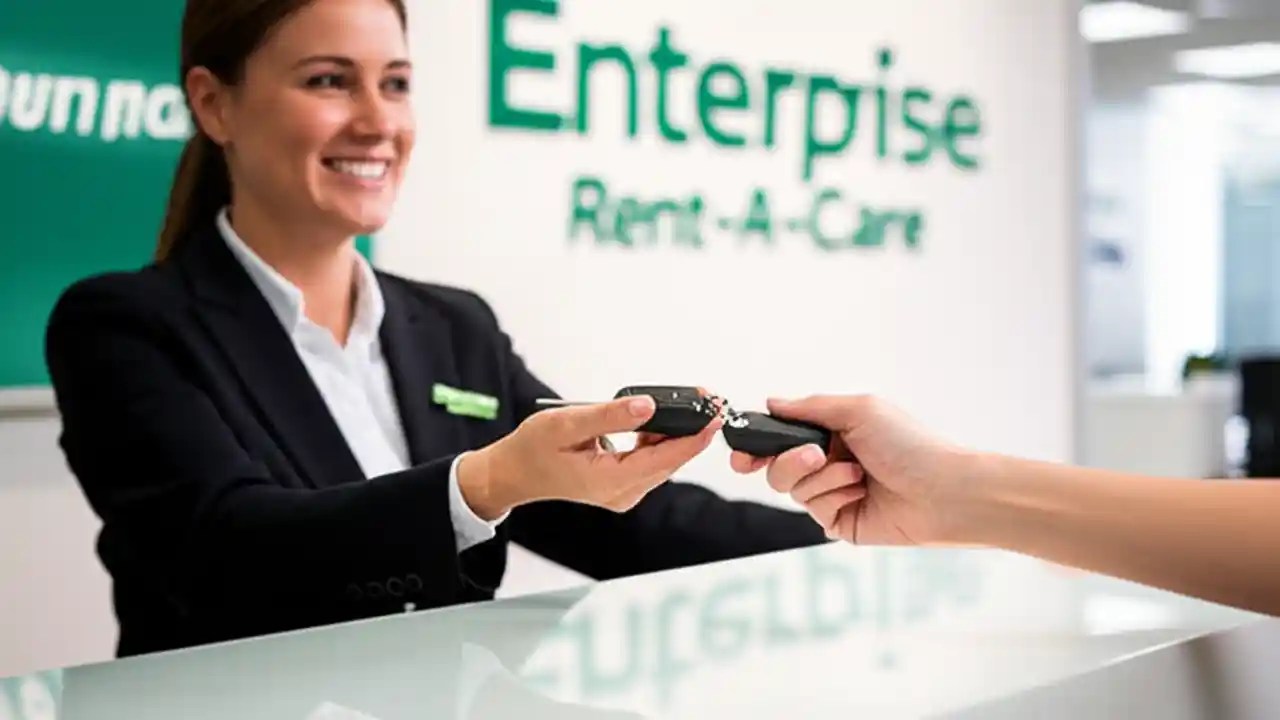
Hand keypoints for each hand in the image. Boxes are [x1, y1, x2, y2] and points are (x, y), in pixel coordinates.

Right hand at [460, 395, 720, 516]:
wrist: (514, 474)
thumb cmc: (532, 449)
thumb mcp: (567, 424)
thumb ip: (610, 415)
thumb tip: (649, 405)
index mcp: (609, 482)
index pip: (663, 458)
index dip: (693, 437)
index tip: (715, 416)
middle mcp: (622, 493)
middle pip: (669, 460)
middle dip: (691, 430)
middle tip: (709, 399)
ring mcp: (623, 493)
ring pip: (662, 460)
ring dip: (677, 433)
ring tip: (692, 403)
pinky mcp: (622, 486)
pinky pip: (650, 461)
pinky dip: (659, 439)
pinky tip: (659, 418)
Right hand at [729, 395, 966, 544]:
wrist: (944, 490)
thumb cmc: (910, 443)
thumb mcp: (858, 410)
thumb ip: (810, 407)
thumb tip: (771, 402)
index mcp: (832, 432)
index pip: (781, 437)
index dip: (756, 444)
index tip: (740, 450)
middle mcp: (829, 462)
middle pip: (775, 466)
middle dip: (789, 460)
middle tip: (815, 453)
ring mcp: (834, 493)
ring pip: (791, 488)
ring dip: (822, 476)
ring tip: (857, 472)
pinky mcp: (841, 522)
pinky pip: (814, 510)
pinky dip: (834, 495)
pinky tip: (862, 491)